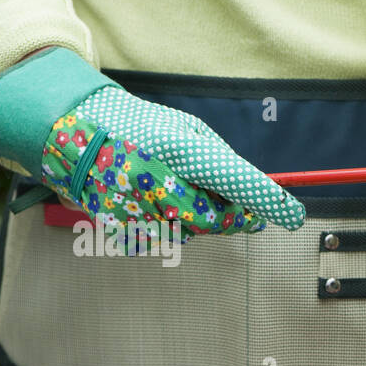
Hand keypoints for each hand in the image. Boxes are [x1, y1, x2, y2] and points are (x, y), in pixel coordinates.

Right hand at [0, 47, 303, 235]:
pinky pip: (166, 238)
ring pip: (192, 232)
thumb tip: (258, 196)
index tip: (294, 216)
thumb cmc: (141, 127)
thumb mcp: (186, 129)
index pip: (233, 180)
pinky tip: (150, 199)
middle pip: (217, 220)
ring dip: (197, 217)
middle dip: (231, 214)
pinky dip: (169, 224)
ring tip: (172, 186)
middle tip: (229, 200)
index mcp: (178, 148)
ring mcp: (136, 207)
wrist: (71, 133)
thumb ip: (223, 162)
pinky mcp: (122, 227)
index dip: (265, 201)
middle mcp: (157, 180)